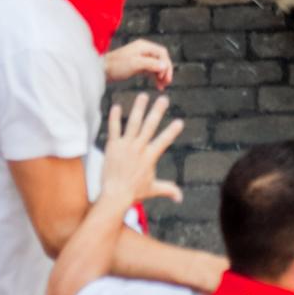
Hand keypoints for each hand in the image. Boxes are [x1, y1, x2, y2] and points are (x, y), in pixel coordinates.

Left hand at [97, 92, 186, 208]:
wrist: (114, 195)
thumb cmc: (134, 193)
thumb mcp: (153, 189)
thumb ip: (168, 190)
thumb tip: (180, 199)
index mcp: (150, 156)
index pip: (164, 141)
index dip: (172, 131)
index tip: (180, 121)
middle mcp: (139, 148)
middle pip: (150, 126)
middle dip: (157, 111)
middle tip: (164, 99)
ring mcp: (125, 146)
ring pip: (133, 123)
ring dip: (138, 108)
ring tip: (143, 96)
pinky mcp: (113, 146)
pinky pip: (114, 129)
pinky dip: (114, 117)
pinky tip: (116, 105)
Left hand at [105, 39, 173, 88]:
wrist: (102, 70)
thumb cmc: (115, 65)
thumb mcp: (135, 64)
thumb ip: (151, 64)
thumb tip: (164, 65)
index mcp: (144, 46)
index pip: (162, 53)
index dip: (166, 64)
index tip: (166, 76)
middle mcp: (143, 50)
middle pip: (161, 59)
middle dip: (165, 70)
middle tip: (167, 82)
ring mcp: (140, 57)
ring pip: (156, 65)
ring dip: (161, 75)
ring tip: (162, 86)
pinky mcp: (137, 65)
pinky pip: (150, 70)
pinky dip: (154, 77)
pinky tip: (157, 84)